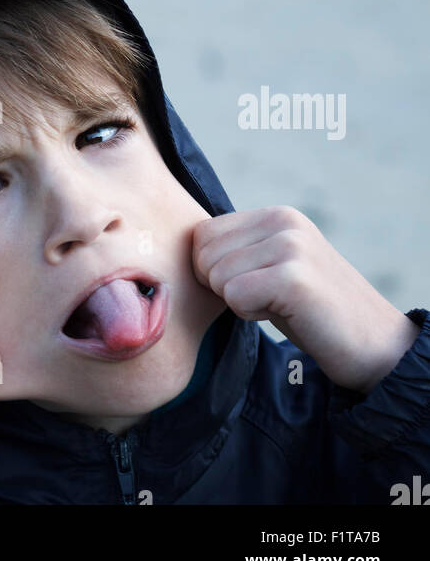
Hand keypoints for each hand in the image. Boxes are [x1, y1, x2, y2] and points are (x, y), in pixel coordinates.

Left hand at [191, 206, 419, 393]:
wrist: (375, 346)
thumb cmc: (313, 313)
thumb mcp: (273, 268)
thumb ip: (239, 251)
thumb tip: (185, 249)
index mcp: (276, 215)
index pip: (202, 234)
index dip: (213, 270)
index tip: (252, 287)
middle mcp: (283, 221)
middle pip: (203, 254)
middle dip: (223, 288)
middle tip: (266, 300)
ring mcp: (290, 245)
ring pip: (216, 276)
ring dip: (240, 303)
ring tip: (279, 306)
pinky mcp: (293, 277)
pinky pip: (234, 296)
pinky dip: (250, 314)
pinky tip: (285, 314)